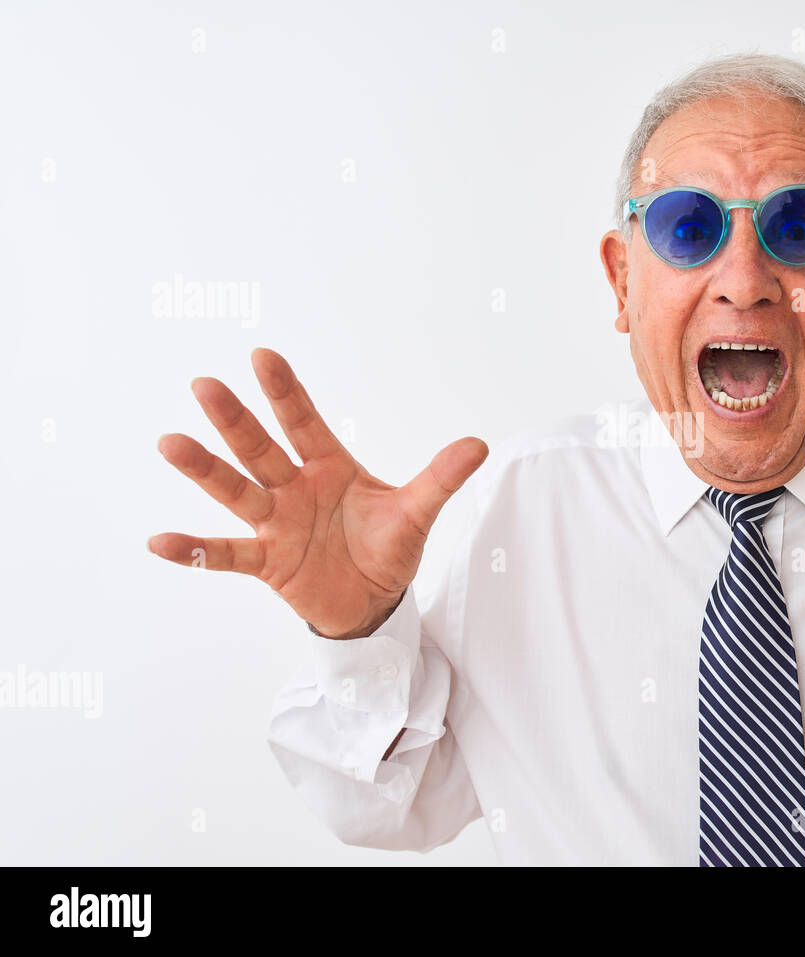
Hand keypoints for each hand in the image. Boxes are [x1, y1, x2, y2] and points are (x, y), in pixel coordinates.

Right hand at [148, 348, 487, 637]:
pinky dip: (194, 552)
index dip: (285, 392)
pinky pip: (225, 555)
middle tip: (205, 384)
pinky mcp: (266, 563)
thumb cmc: (387, 548)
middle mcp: (294, 489)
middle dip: (235, 420)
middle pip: (260, 449)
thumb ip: (441, 479)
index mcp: (329, 468)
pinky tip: (161, 542)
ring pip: (236, 492)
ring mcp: (275, 524)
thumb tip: (478, 445)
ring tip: (171, 442)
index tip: (262, 356)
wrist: (374, 601)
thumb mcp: (417, 512)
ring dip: (204, 470)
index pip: (303, 422)